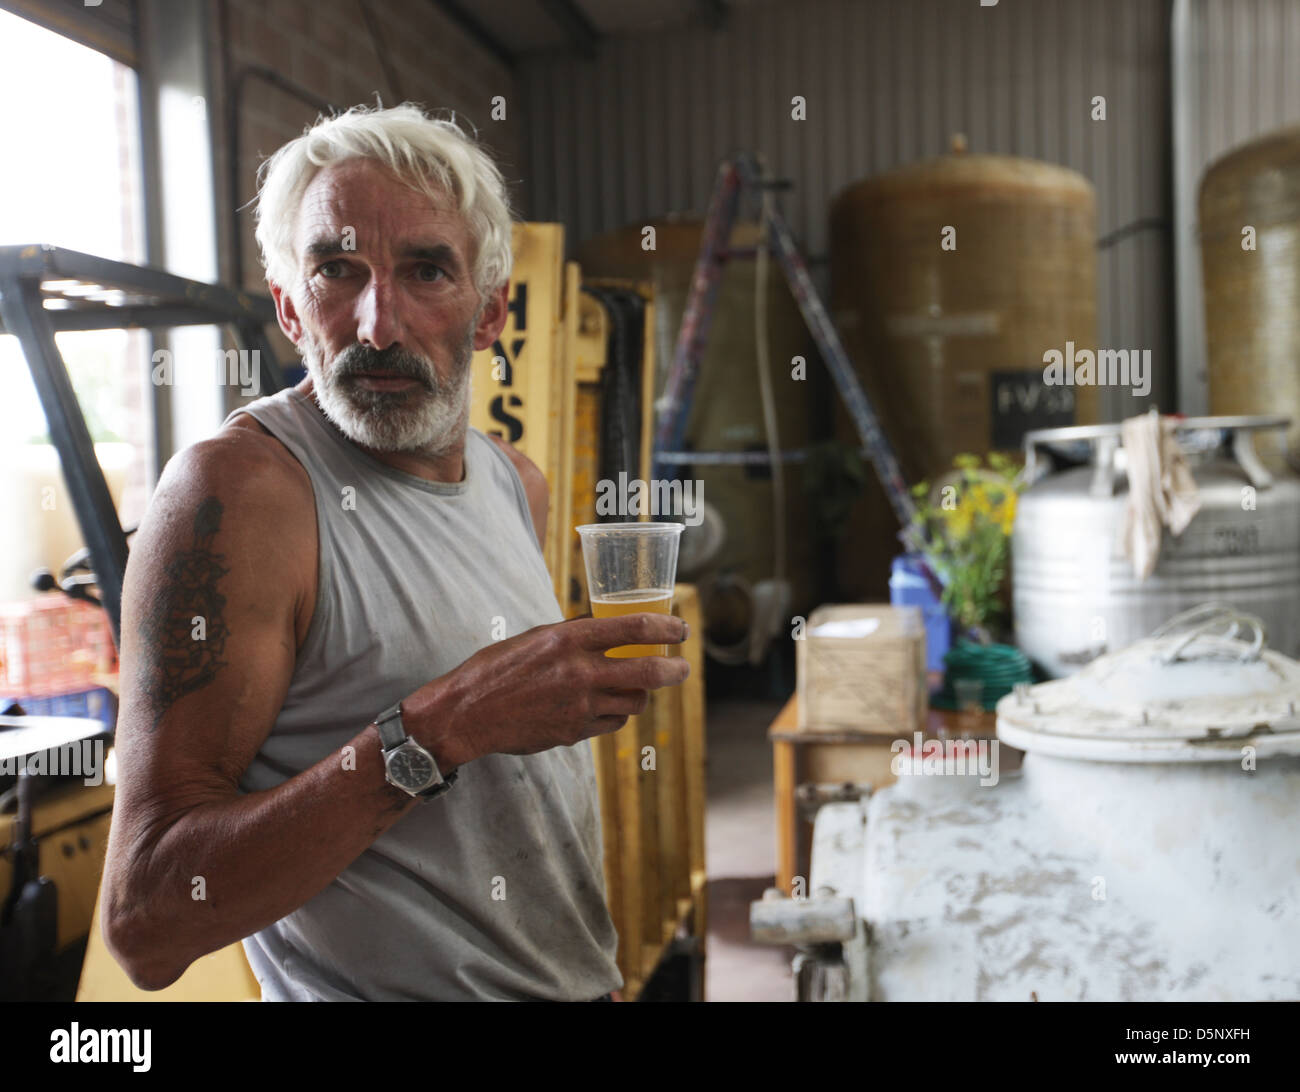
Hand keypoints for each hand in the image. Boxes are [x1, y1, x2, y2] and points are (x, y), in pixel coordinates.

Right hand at [404, 612, 689, 765]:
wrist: (467, 713)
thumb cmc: (496, 669)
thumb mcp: (535, 638)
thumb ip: (573, 636)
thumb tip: (606, 628)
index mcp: (569, 640)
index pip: (634, 628)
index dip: (666, 627)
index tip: (681, 629)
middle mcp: (579, 672)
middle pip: (648, 671)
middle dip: (674, 670)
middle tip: (682, 669)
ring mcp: (579, 706)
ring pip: (634, 702)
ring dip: (642, 695)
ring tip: (637, 689)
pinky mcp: (574, 732)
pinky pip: (612, 724)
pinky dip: (616, 715)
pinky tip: (607, 708)